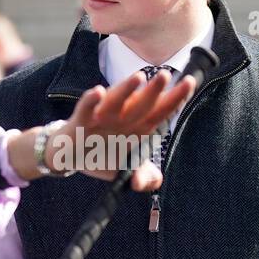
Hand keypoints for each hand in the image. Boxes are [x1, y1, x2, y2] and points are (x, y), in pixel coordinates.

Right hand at [7, 69, 194, 190]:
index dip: (174, 99)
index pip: (159, 112)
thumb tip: (148, 182)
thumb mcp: (124, 170)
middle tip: (167, 75)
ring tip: (139, 77)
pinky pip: (86, 109)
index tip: (189, 84)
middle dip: (154, 90)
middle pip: (141, 103)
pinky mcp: (81, 122)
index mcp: (136, 127)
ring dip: (126, 89)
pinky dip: (91, 101)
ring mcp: (101, 118)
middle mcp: (122, 118)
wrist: (69, 156)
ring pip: (115, 101)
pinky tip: (99, 92)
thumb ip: (143, 177)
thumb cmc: (100, 155)